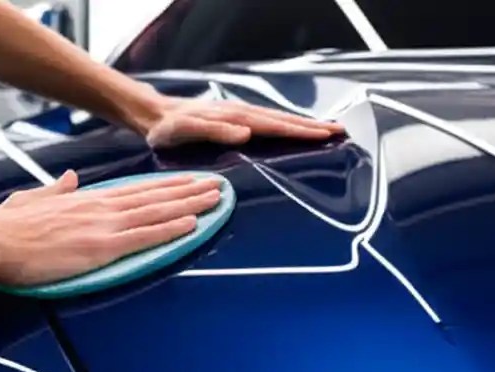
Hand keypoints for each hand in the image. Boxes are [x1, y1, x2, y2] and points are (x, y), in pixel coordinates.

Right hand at [0, 170, 220, 286]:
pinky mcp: (102, 247)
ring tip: (215, 200)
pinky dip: (170, 229)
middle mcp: (101, 207)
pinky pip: (145, 236)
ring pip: (157, 212)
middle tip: (217, 186)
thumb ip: (57, 190)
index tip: (187, 181)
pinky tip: (191, 224)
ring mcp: (104, 225)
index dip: (165, 185)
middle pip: (154, 196)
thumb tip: (70, 179)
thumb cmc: (9, 226)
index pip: (135, 189)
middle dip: (188, 191)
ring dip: (189, 205)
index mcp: (87, 199)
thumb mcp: (35, 199)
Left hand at [141, 98, 344, 148]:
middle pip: (283, 120)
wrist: (153, 115)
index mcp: (235, 118)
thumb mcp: (185, 131)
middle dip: (312, 127)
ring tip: (327, 130)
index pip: (275, 126)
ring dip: (303, 125)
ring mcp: (240, 116)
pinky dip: (286, 126)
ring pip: (278, 120)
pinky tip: (294, 130)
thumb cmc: (167, 129)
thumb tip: (247, 132)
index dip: (301, 131)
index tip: (325, 134)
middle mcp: (241, 114)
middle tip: (341, 131)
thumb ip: (215, 131)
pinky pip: (268, 123)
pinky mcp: (236, 120)